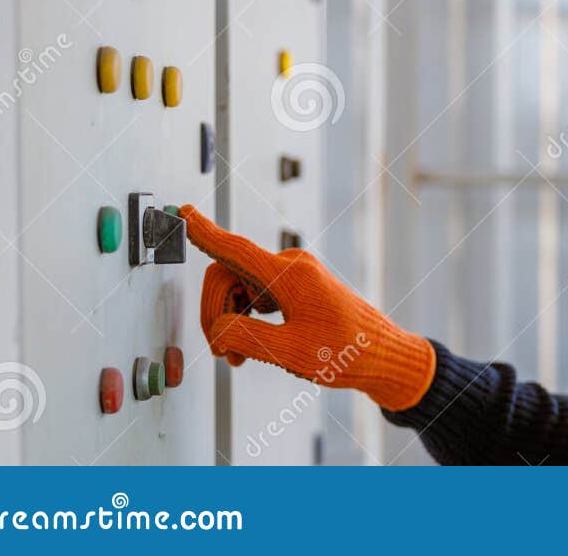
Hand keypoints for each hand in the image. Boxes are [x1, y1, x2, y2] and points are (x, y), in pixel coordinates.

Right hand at [180, 205, 435, 410]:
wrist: (385, 356)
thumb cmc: (346, 354)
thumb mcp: (289, 352)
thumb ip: (243, 337)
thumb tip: (217, 327)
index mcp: (289, 275)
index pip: (234, 248)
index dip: (203, 232)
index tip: (182, 211)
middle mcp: (291, 267)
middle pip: (227, 276)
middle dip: (215, 314)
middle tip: (222, 353)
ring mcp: (296, 276)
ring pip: (240, 289)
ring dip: (231, 322)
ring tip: (240, 357)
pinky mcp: (300, 288)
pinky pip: (257, 295)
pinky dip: (247, 320)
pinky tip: (253, 348)